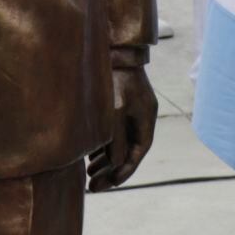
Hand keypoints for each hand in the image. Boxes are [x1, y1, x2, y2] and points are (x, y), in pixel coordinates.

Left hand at [90, 63, 160, 191]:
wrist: (112, 48)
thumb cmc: (114, 78)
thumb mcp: (115, 112)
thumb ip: (117, 139)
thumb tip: (116, 164)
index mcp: (146, 118)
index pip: (138, 152)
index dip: (124, 171)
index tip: (108, 184)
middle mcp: (140, 115)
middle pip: (128, 150)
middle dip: (111, 170)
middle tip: (93, 186)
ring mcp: (129, 108)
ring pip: (119, 141)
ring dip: (105, 159)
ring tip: (89, 173)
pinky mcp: (117, 102)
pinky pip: (112, 131)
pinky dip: (101, 145)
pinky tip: (88, 154)